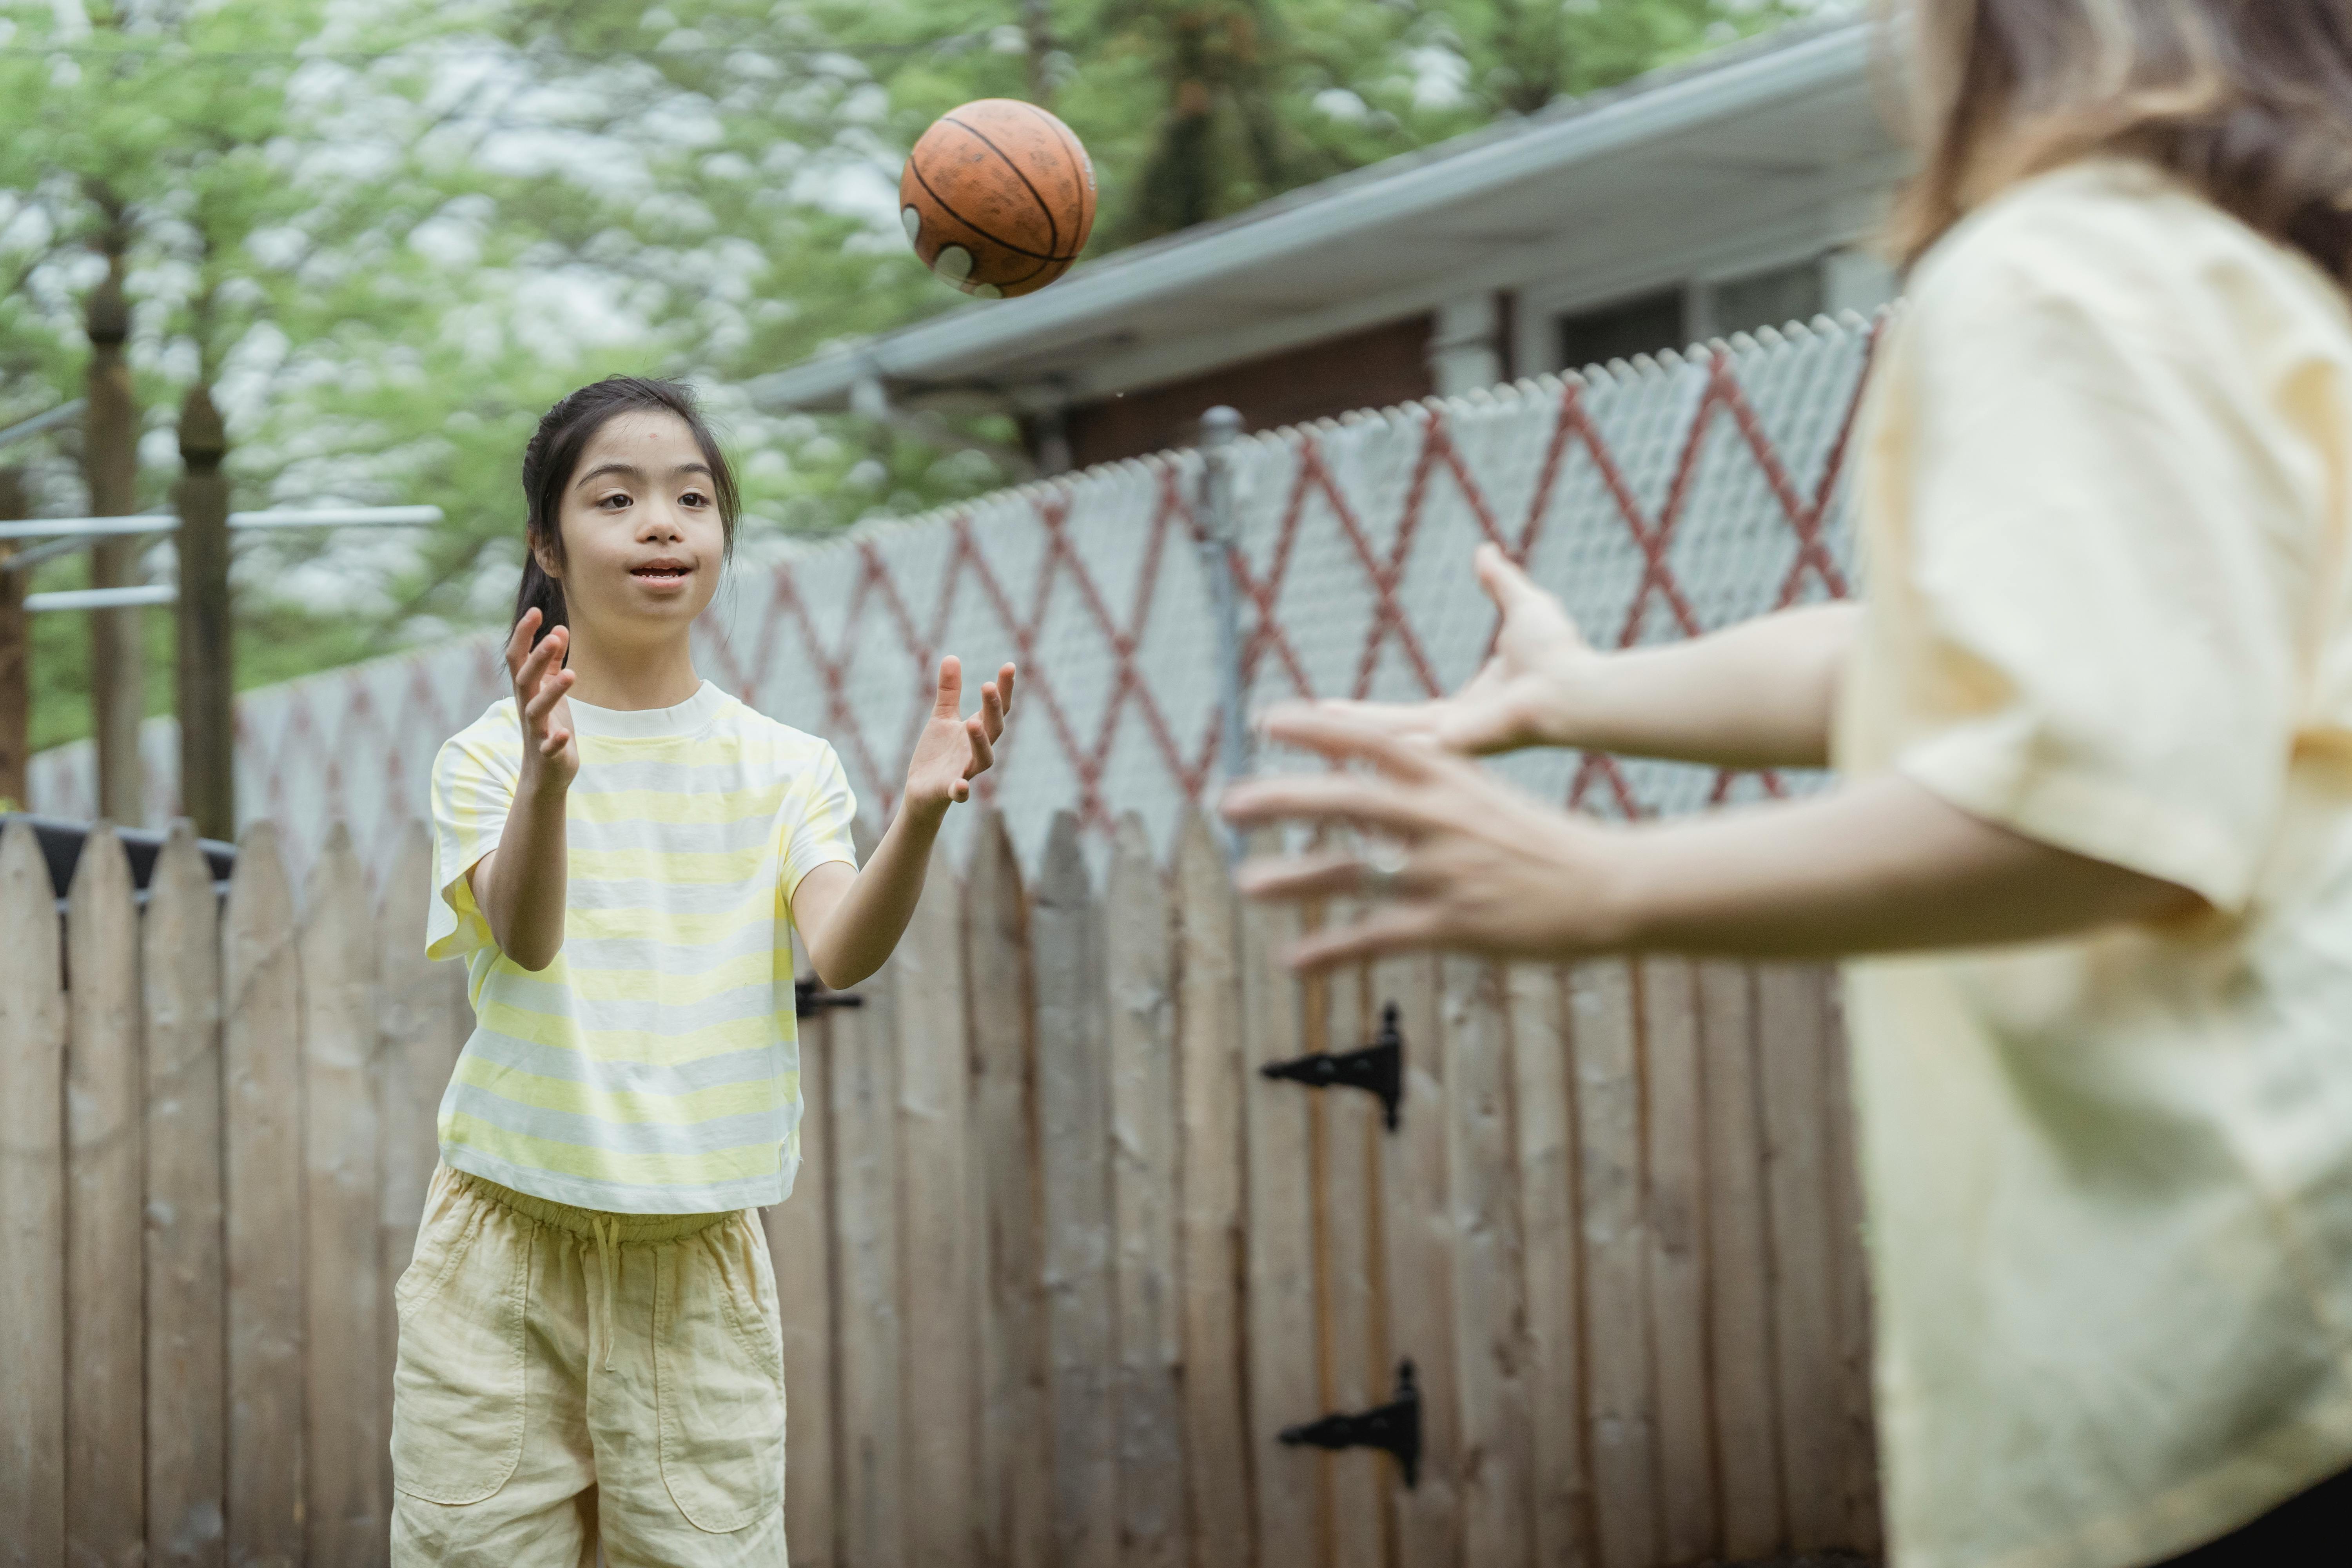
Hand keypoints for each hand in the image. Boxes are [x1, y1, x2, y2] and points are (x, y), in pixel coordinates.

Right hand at [506, 608, 577, 791]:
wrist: (545, 775)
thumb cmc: (549, 726)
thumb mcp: (550, 691)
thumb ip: (553, 663)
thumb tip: (560, 629)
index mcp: (527, 691)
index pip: (518, 659)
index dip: (524, 635)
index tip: (535, 611)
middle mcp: (526, 708)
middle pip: (524, 679)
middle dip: (537, 658)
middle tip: (555, 637)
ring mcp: (536, 731)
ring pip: (536, 709)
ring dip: (552, 692)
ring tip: (571, 675)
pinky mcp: (548, 753)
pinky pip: (548, 746)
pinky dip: (554, 739)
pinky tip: (564, 732)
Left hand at [902, 656, 1014, 812]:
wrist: (921, 790)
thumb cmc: (937, 753)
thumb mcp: (942, 717)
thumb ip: (949, 691)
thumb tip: (952, 656)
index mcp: (978, 731)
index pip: (996, 708)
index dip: (1004, 689)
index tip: (1009, 666)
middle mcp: (978, 750)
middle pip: (994, 729)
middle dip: (993, 708)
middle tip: (988, 686)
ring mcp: (966, 771)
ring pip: (983, 758)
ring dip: (980, 741)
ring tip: (973, 723)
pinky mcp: (950, 790)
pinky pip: (960, 792)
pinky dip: (962, 790)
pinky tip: (961, 786)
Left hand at [1220, 704, 1623, 971]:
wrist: (1609, 887)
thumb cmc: (1543, 843)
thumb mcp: (1488, 796)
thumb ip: (1433, 785)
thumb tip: (1369, 778)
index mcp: (1453, 780)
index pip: (1375, 741)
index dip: (1319, 729)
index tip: (1268, 720)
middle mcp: (1442, 818)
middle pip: (1348, 799)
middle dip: (1283, 798)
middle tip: (1229, 803)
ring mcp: (1446, 872)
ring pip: (1353, 870)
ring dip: (1295, 877)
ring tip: (1246, 883)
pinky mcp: (1454, 924)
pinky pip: (1377, 937)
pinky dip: (1331, 950)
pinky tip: (1292, 961)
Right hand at [1318, 543, 1596, 754]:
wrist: (1574, 682)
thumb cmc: (1560, 653)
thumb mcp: (1522, 605)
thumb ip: (1500, 582)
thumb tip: (1485, 552)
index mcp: (1469, 708)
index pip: (1409, 715)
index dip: (1372, 714)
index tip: (1337, 711)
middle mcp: (1457, 732)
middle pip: (1390, 732)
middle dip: (1347, 729)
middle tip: (1307, 723)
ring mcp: (1454, 742)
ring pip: (1390, 740)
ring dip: (1348, 735)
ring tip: (1306, 727)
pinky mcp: (1455, 743)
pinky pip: (1405, 743)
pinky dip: (1370, 740)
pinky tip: (1333, 742)